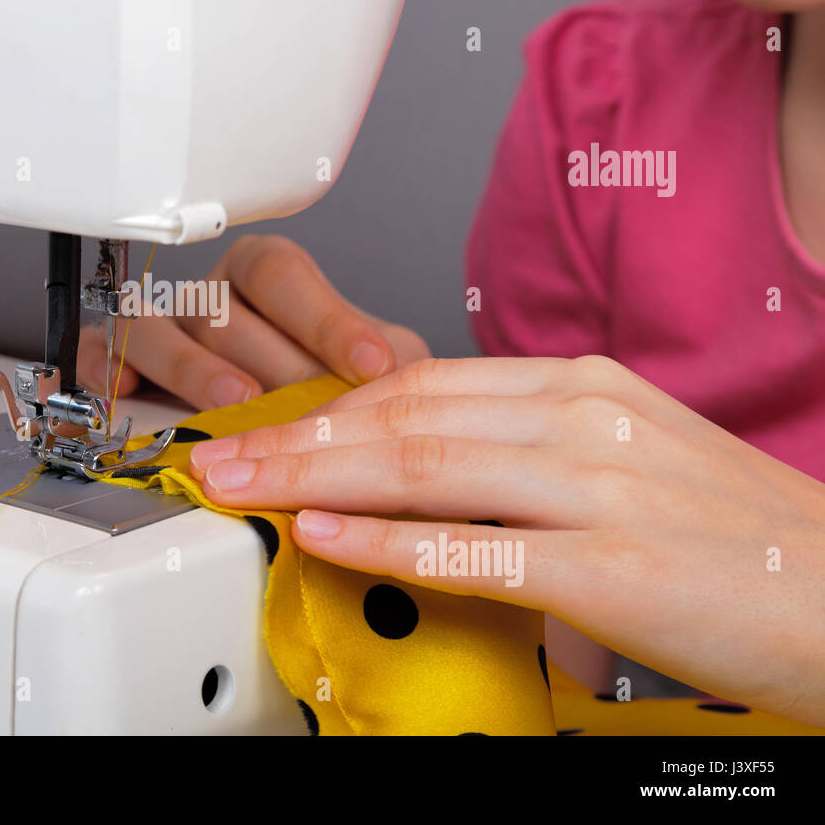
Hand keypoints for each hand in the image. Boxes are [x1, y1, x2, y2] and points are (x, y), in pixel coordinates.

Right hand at [78, 235, 429, 409]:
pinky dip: (105, 369)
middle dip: (268, 362)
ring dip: (194, 367)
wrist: (281, 417)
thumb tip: (405, 380)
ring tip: (235, 402)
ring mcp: (159, 328)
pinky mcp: (115, 361)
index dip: (325, 317)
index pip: (282, 274)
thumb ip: (386, 363)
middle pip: (223, 312)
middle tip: (306, 403)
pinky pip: (98, 356)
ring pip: (157, 329)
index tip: (372, 364)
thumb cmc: (323, 381)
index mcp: (263, 276)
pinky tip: (125, 392)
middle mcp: (207, 296)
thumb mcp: (370, 363)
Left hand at [188, 355, 824, 725]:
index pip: (424, 383)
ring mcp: (597, 489)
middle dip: (296, 435)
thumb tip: (426, 467)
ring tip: (243, 488)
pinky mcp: (609, 569)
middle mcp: (582, 421)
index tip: (267, 426)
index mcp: (581, 389)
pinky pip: (472, 547)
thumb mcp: (622, 460)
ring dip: (313, 476)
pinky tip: (323, 533)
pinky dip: (385, 539)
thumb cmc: (731, 537)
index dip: (329, 406)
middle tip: (220, 456)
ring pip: (422, 466)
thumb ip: (524, 451)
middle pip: (404, 415)